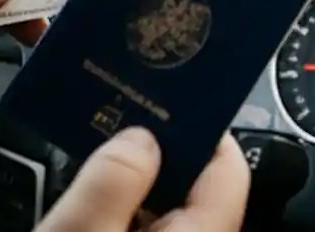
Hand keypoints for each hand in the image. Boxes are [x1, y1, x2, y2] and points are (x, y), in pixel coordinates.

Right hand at [37, 129, 249, 230]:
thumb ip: (114, 181)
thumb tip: (141, 135)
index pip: (228, 165)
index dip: (198, 124)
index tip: (160, 95)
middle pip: (194, 185)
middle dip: (154, 150)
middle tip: (114, 118)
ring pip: (164, 210)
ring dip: (133, 183)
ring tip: (93, 155)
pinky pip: (143, 229)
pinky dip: (120, 213)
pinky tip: (86, 205)